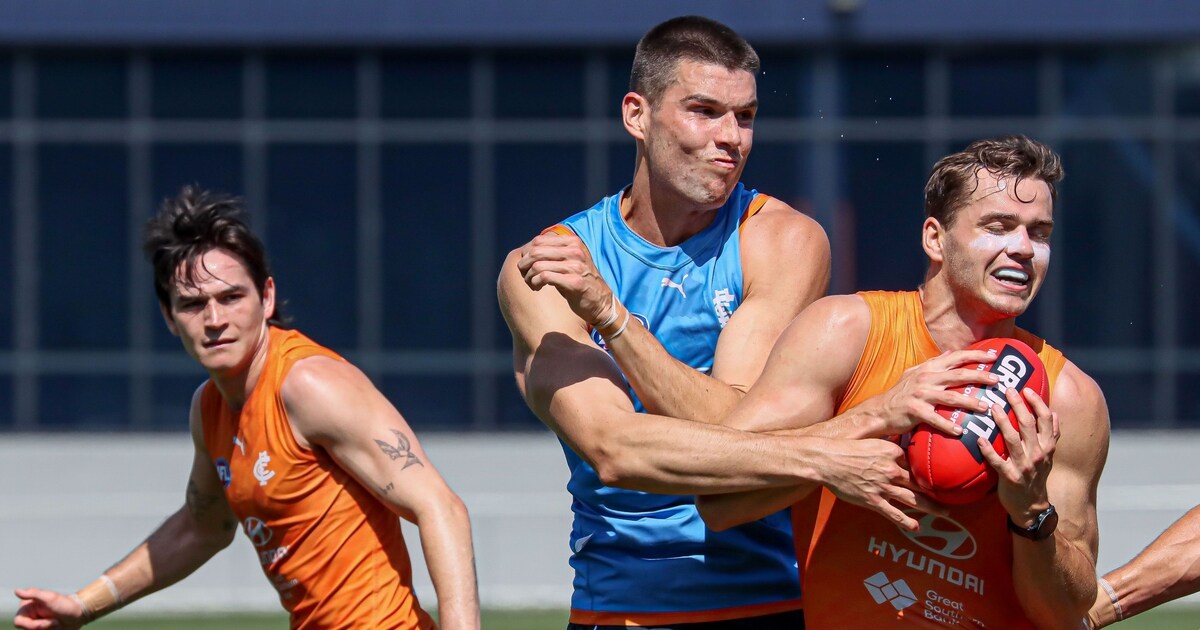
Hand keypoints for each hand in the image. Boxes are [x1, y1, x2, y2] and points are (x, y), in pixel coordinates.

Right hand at [14, 587, 87, 629]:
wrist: (79, 614)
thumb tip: (17, 591)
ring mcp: (35, 624)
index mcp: (27, 607)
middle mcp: (29, 616)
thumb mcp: (50, 598)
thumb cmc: (66, 605)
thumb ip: (33, 594)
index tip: (49, 619)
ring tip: (57, 623)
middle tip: (56, 622)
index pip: (18, 622)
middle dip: (43, 627)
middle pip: (27, 629)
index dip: (32, 624)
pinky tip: (58, 626)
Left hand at [517, 232, 613, 325]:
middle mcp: (575, 251)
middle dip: (524, 264)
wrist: (601, 302)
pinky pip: (544, 277)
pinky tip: (537, 288)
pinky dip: (535, 282)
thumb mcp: (570, 261)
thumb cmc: (580, 282)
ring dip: (529, 276)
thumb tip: (527, 251)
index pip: (539, 240)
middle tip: (524, 274)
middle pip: (536, 251)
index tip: (525, 264)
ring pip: (538, 265)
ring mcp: (576, 266)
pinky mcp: (574, 283)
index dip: (526, 252)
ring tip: (531, 283)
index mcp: (573, 242)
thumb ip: (554, 253)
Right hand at [818, 437, 942, 531]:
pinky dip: (906, 521)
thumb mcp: (872, 441)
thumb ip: (888, 446)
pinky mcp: (873, 501)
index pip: (915, 462)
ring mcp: (883, 487)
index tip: (941, 474)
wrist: (827, 461)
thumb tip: (900, 448)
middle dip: (939, 490)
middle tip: (953, 496)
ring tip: (946, 513)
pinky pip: (894, 513)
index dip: (928, 469)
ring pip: (914, 499)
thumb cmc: (846, 449)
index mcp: (892, 453)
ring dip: (932, 508)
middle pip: (921, 482)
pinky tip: (916, 527)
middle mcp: (892, 471)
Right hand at [862, 349, 1001, 437]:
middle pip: (958, 375)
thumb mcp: (914, 373)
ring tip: (986, 407)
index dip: (975, 355)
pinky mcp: (915, 411)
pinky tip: (960, 431)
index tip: (994, 357)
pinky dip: (948, 425)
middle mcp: (925, 378)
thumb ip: (933, 363)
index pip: (955, 357)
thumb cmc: (900, 393)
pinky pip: (935, 419)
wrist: (880, 411)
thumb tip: (950, 352)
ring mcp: (920, 394)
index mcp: (928, 368)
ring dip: (970, 402)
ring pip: (950, 397)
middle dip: (979, 376)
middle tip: (997, 381)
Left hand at [978, 386, 1058, 526]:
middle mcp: (1038, 454)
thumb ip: (1051, 435)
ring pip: (1013, 439)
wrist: (1032, 506)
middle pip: (1028, 424)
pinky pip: (997, 461)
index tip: (1027, 389)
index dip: (1038, 403)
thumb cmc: (1036, 476)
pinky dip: (988, 450)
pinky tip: (979, 439)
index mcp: (1048, 447)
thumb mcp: (1049, 456)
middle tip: (1007, 389)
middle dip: (1018, 405)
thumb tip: (1053, 412)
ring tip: (993, 407)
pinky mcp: (1010, 477)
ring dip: (1002, 422)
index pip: (1046, 420)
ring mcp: (1024, 466)